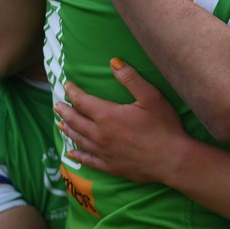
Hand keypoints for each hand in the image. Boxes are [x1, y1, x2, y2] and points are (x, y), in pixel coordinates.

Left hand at [54, 59, 187, 184]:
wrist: (171, 159)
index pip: (83, 101)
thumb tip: (113, 62)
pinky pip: (88, 159)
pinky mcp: (110, 166)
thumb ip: (130, 78)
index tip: (67, 85)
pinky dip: (77, 155)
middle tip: (57, 105)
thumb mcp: (151, 97)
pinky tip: (71, 153)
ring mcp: (103, 152)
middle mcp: (100, 134)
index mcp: (108, 115)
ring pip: (79, 139)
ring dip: (68, 130)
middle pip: (76, 121)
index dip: (73, 92)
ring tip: (60, 124)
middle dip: (65, 111)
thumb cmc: (163, 126)